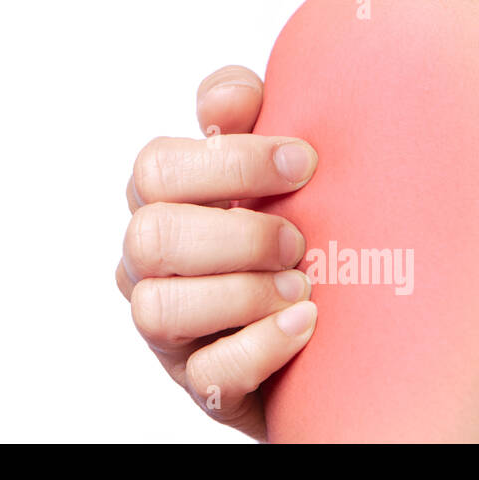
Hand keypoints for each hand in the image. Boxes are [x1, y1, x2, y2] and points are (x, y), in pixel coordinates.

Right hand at [116, 65, 317, 440]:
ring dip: (242, 292)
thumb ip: (244, 118)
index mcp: (163, 200)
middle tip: (298, 238)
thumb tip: (229, 96)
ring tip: (302, 284)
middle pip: (149, 236)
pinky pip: (209, 372)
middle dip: (235, 234)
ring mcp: (168, 328)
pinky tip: (305, 324)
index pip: (157, 167)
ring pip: (159, 309)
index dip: (229, 162)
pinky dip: (261, 345)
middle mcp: (150, 263)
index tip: (303, 161)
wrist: (329, 332)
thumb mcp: (272, 168)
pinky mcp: (200, 383)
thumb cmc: (288, 232)